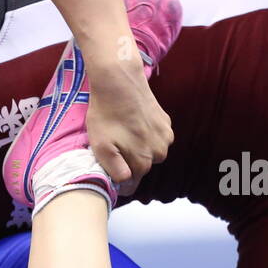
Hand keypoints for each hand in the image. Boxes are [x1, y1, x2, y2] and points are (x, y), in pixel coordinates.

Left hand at [85, 57, 172, 196]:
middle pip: (141, 168)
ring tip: (123, 132)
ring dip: (138, 148)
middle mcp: (159, 153)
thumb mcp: (101, 146)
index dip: (118, 178)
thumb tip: (126, 182)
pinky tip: (134, 123)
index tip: (108, 165)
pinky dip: (146, 135)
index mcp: (143, 162)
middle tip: (113, 143)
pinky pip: (155, 138)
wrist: (120, 83)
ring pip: (149, 153)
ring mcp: (166, 138)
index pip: (131, 184)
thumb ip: (115, 170)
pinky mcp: (166, 124)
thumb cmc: (106, 115)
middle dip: (128, 161)